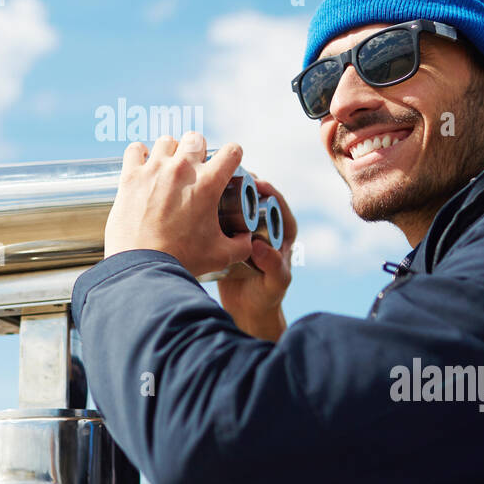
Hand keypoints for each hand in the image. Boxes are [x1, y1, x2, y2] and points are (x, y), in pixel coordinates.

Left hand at [103, 132, 253, 277]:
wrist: (143, 268)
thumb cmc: (182, 260)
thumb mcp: (221, 255)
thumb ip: (241, 244)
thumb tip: (246, 237)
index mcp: (208, 183)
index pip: (231, 151)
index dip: (232, 157)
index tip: (227, 165)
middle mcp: (182, 169)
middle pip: (196, 139)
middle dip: (199, 151)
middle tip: (196, 170)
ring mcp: (154, 170)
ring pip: (166, 141)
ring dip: (171, 152)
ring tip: (169, 168)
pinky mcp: (130, 176)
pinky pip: (135, 149)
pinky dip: (141, 155)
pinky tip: (144, 166)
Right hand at [217, 179, 296, 341]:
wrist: (247, 310)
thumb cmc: (266, 297)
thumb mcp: (274, 283)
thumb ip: (273, 267)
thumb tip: (260, 246)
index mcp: (284, 231)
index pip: (278, 203)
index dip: (268, 190)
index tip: (255, 183)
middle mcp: (266, 225)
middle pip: (256, 197)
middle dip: (244, 182)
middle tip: (229, 174)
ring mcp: (246, 228)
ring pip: (237, 201)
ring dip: (226, 189)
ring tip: (211, 180)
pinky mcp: (228, 233)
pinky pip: (222, 212)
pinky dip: (213, 202)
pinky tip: (199, 196)